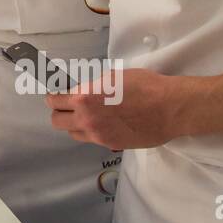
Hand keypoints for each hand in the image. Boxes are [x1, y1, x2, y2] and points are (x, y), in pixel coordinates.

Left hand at [46, 68, 180, 149]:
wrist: (169, 108)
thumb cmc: (144, 86)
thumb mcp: (112, 77)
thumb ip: (92, 87)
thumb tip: (83, 91)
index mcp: (84, 97)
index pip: (55, 101)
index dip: (53, 97)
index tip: (55, 96)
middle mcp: (87, 118)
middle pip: (57, 121)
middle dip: (58, 112)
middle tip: (66, 106)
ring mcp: (98, 135)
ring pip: (72, 133)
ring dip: (73, 124)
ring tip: (84, 116)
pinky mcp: (111, 145)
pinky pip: (91, 140)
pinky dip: (91, 132)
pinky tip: (101, 124)